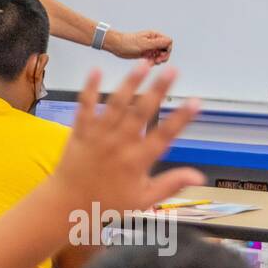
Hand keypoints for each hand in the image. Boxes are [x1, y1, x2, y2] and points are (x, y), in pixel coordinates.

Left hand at [52, 63, 203, 216]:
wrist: (67, 204)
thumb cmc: (108, 202)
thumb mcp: (143, 200)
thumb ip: (171, 184)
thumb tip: (200, 176)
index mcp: (137, 161)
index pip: (164, 136)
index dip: (180, 119)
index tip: (195, 101)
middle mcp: (119, 145)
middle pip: (142, 113)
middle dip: (158, 90)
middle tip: (172, 69)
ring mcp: (98, 136)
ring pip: (116, 105)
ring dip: (130, 82)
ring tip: (143, 63)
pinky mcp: (80, 131)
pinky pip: (85, 107)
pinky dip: (90, 88)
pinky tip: (97, 69)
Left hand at [106, 29, 172, 64]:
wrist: (116, 46)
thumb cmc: (127, 42)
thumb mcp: (144, 44)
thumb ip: (157, 43)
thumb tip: (169, 41)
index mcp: (154, 35)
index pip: (168, 42)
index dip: (167, 50)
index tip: (160, 55)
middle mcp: (153, 41)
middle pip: (166, 50)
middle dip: (163, 57)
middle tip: (156, 61)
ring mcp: (150, 48)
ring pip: (160, 56)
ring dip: (157, 60)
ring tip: (149, 63)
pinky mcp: (145, 54)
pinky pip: (153, 59)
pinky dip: (152, 62)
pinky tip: (147, 63)